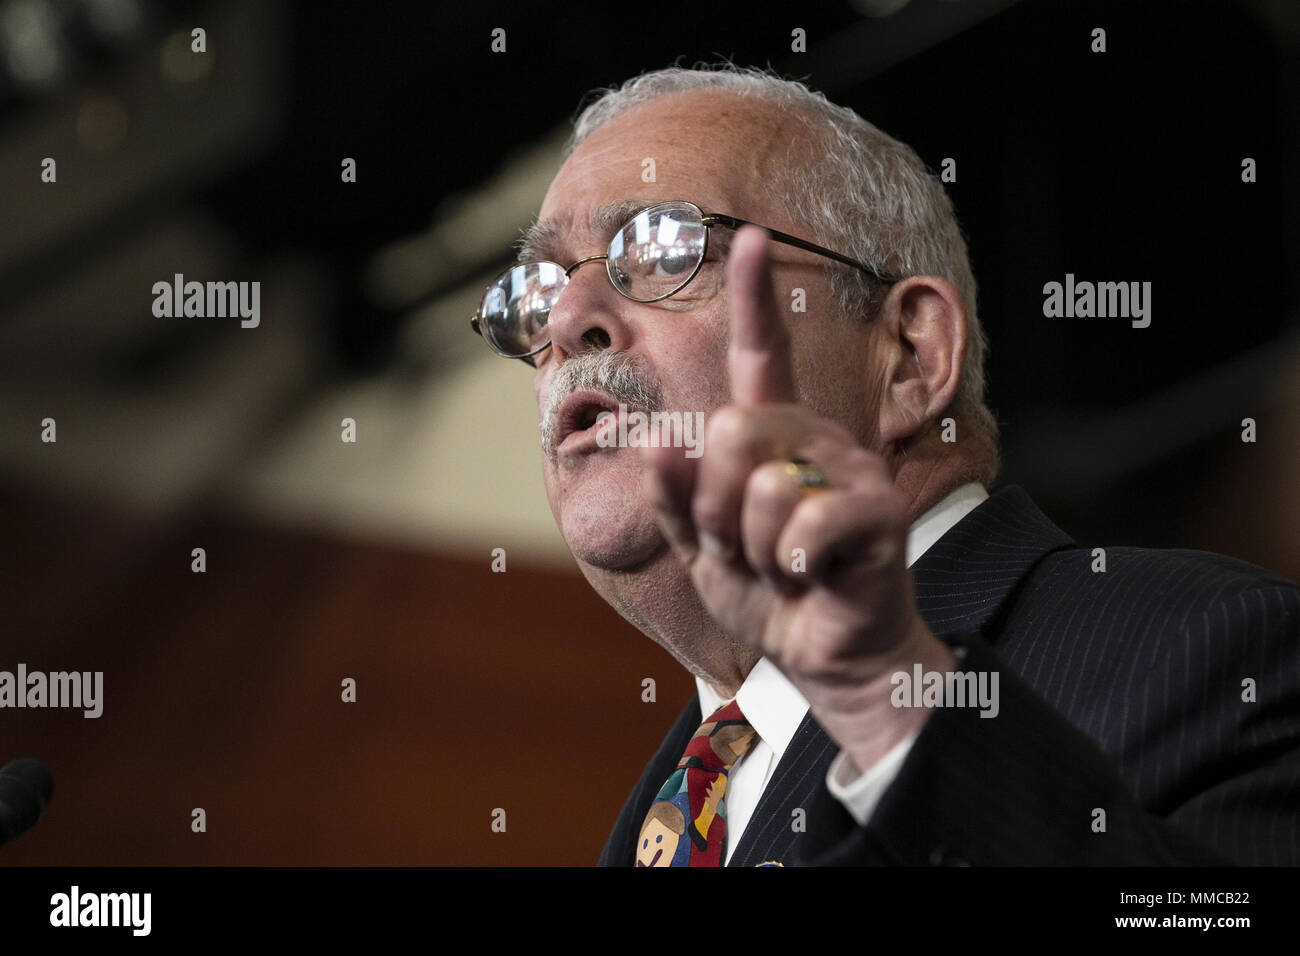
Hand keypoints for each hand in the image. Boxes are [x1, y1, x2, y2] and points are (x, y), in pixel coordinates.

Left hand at [642, 226, 955, 769]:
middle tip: (744, 548)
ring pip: (761, 486)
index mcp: (772, 435)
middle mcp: (815, 437)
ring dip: (752, 549)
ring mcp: (849, 470)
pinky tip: (810, 576)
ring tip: (780, 566)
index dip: (754, 299)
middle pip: (731, 432)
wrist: (822, 656)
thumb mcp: (700, 550)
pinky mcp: (876, 512)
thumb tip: (659, 445)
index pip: (763, 355)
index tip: (752, 239)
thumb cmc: (765, 595)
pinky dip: (788, 567)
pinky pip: (801, 525)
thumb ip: (674, 500)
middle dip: (715, 510)